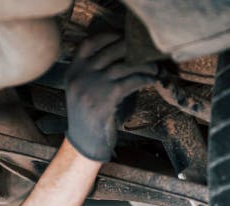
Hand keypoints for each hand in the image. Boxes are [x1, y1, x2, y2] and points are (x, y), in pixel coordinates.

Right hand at [65, 34, 156, 161]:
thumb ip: (97, 75)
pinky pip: (130, 81)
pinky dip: (145, 78)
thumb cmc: (91, 119)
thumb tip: (126, 59)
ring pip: (123, 66)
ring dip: (144, 65)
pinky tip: (153, 79)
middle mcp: (80, 76)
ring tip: (156, 67)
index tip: (123, 37)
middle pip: (110, 51)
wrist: (85, 144)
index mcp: (73, 72)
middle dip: (132, 49)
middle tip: (148, 51)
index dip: (107, 37)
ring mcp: (92, 87)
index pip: (88, 44)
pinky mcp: (105, 99)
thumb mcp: (86, 93)